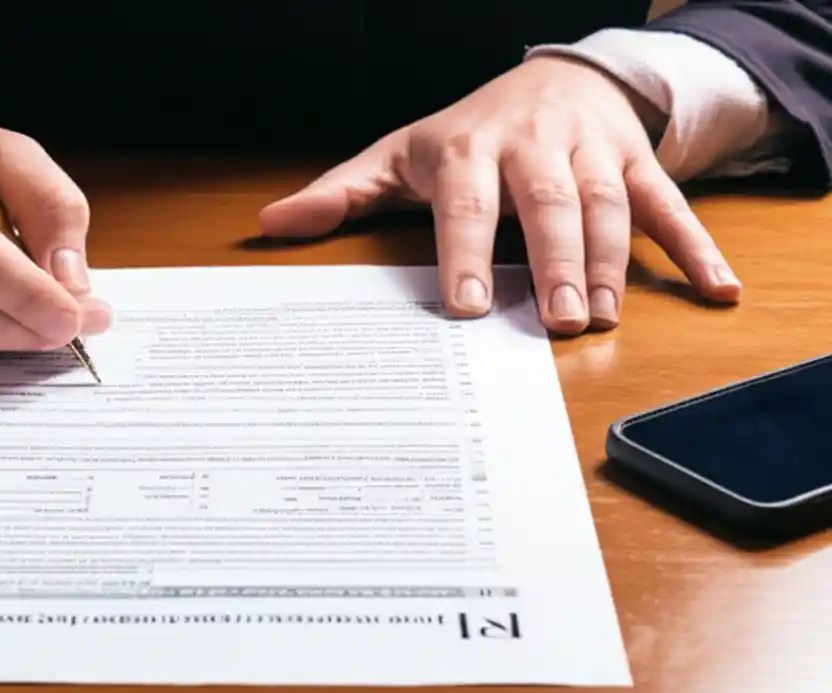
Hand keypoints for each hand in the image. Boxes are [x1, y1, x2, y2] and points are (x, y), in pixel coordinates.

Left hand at [259, 55, 741, 333]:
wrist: (554, 76)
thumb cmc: (468, 133)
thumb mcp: (400, 155)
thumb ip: (341, 193)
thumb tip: (271, 225)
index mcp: (468, 151)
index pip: (466, 203)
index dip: (468, 251)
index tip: (467, 306)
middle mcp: (532, 146)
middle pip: (547, 203)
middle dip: (553, 259)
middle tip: (556, 320)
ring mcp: (592, 152)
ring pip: (607, 203)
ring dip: (611, 260)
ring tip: (605, 316)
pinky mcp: (637, 163)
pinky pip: (671, 203)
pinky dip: (696, 246)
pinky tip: (715, 290)